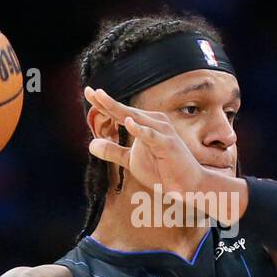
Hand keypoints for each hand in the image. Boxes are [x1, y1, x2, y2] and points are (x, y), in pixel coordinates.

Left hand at [85, 87, 209, 201]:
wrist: (188, 185)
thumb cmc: (163, 170)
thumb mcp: (132, 161)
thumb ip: (113, 151)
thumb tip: (90, 144)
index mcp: (145, 125)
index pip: (121, 113)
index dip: (104, 103)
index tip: (88, 92)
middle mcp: (154, 123)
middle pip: (126, 111)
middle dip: (107, 102)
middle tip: (89, 91)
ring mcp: (162, 132)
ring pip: (137, 119)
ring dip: (120, 110)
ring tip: (102, 99)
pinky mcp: (168, 145)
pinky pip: (152, 136)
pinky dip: (141, 129)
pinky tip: (128, 123)